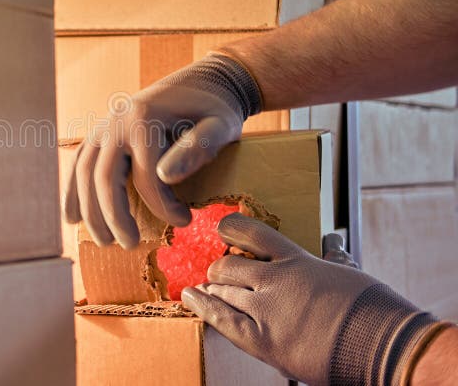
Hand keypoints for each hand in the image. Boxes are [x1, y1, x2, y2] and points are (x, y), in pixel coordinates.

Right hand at [61, 54, 260, 248]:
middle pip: (105, 178)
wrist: (202, 81)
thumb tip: (166, 176)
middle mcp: (117, 121)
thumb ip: (198, 148)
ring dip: (90, 211)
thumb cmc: (215, 108)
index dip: (162, 206)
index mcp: (145, 119)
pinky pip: (79, 162)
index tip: (185, 221)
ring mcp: (104, 125)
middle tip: (130, 245)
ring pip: (85, 173)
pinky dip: (73, 191)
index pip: (145, 176)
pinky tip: (71, 218)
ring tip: (105, 241)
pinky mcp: (100, 131)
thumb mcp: (219, 125)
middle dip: (115, 217)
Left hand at [182, 213, 442, 385]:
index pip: (253, 233)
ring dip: (211, 289)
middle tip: (216, 275)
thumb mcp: (347, 272)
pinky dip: (204, 307)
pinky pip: (223, 320)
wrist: (381, 343)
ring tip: (201, 289)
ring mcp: (267, 309)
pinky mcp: (264, 340)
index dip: (232, 228)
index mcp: (297, 260)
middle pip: (229, 265)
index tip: (221, 229)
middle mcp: (276, 279)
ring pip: (223, 291)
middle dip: (219, 270)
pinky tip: (191, 298)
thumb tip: (334, 240)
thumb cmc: (371, 309)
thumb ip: (330, 258)